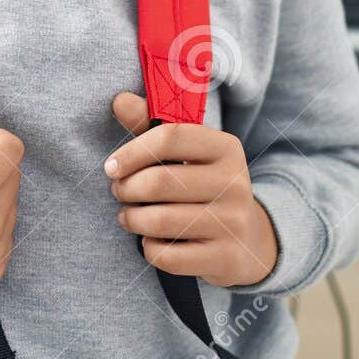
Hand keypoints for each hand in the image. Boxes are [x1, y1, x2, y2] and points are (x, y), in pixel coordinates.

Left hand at [105, 92, 278, 287]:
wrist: (248, 239)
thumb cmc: (202, 186)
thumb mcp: (185, 153)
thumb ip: (150, 125)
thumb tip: (119, 99)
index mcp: (226, 148)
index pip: (170, 137)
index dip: (131, 152)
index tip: (111, 167)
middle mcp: (236, 183)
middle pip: (159, 182)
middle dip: (126, 189)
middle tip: (119, 192)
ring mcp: (234, 223)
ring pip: (159, 221)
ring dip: (131, 219)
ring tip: (128, 216)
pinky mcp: (227, 258)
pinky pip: (168, 256)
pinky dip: (148, 249)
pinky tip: (151, 241)